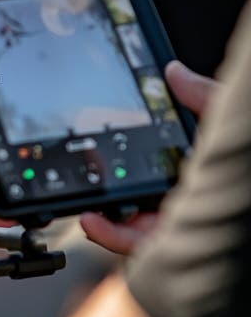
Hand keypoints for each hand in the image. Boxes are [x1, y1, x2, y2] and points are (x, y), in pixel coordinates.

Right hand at [80, 60, 216, 254]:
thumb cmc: (246, 160)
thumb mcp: (224, 123)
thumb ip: (202, 97)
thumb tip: (174, 71)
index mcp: (196, 163)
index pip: (152, 153)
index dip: (124, 145)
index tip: (101, 128)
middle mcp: (183, 192)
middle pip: (134, 184)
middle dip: (105, 177)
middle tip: (84, 164)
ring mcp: (176, 220)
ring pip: (127, 217)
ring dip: (100, 207)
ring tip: (82, 193)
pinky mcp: (172, 245)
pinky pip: (133, 244)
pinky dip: (108, 234)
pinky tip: (92, 220)